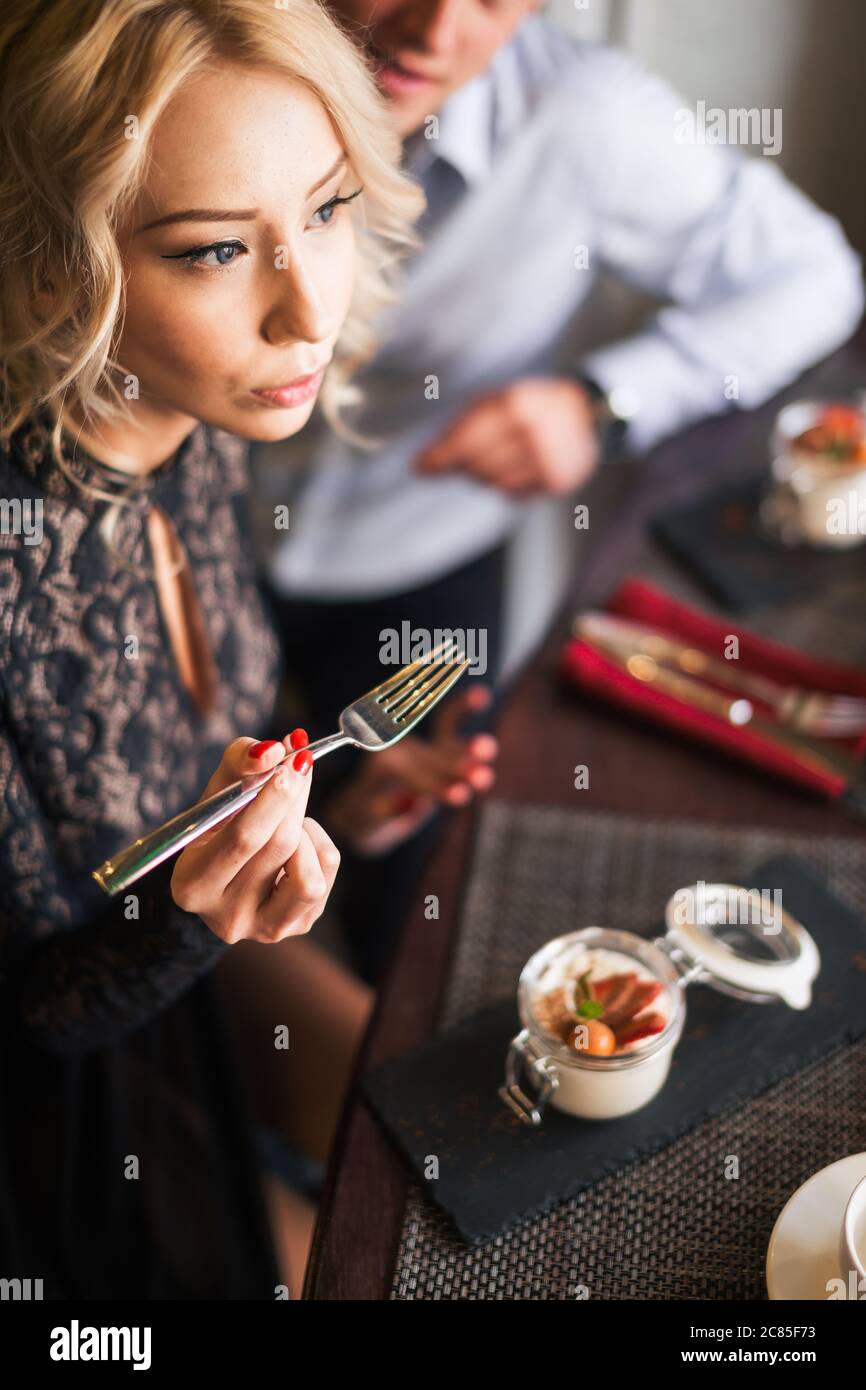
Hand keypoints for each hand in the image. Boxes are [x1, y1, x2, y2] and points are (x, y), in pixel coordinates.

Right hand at [170, 731, 339, 943]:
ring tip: (289, 819)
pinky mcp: (297, 926)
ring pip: (308, 875)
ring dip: (305, 831)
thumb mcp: (216, 794)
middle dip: (294, 797)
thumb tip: (274, 751)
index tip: (290, 760)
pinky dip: (317, 846)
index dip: (272, 798)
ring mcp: (264, 928)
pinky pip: (325, 877)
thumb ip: (239, 763)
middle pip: (278, 846)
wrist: (223, 877)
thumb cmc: (218, 827)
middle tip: (300, 762)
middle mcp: (226, 917)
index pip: (242, 839)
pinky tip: (299, 840)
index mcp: (193, 885)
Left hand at [325, 684, 498, 855]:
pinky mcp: (430, 747)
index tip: (460, 795)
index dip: (436, 785)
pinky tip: (482, 695)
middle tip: (483, 775)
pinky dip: (463, 708)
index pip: (412, 775)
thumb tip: (413, 804)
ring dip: (468, 747)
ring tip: (490, 750)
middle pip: (431, 757)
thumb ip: (388, 811)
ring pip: (444, 741)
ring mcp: (415, 747)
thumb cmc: (364, 818)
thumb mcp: (369, 822)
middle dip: (456, 766)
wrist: (359, 808)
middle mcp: (397, 751)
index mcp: (381, 769)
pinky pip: (447, 722)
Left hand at [416, 377, 598, 494]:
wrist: (586, 414)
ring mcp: (548, 459)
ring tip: (501, 453)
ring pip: (493, 484)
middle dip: (466, 462)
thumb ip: (457, 429)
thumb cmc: (528, 406)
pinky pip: (513, 494)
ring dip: (486, 474)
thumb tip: (421, 466)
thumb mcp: (494, 401)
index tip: (420, 467)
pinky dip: (508, 483)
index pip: (466, 440)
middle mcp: (533, 433)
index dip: (440, 456)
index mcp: (515, 405)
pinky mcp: (557, 481)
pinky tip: (520, 465)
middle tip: (472, 451)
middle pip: (476, 465)